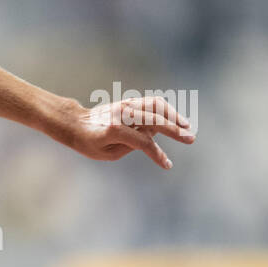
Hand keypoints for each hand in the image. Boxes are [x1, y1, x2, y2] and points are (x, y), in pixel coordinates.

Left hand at [62, 95, 194, 168]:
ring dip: (174, 116)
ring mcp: (126, 105)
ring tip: (186, 127)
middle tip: (191, 139)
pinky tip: (176, 120)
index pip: (143, 142)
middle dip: (174, 131)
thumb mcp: (107, 153)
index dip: (157, 154)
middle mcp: (121, 114)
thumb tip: (152, 137)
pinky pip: (152, 103)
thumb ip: (131, 146)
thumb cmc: (90, 143)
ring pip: (156, 106)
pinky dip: (166, 110)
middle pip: (154, 120)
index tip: (167, 165)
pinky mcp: (129, 101)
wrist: (76, 123)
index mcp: (114, 130)